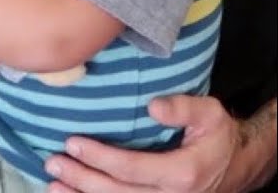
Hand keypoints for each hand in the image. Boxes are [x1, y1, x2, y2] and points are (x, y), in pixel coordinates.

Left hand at [45, 95, 237, 192]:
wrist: (237, 167)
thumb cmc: (218, 136)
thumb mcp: (210, 114)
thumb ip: (182, 108)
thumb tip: (152, 106)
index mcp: (182, 173)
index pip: (131, 169)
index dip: (99, 157)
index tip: (72, 143)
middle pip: (118, 192)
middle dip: (82, 179)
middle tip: (53, 163)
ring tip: (53, 185)